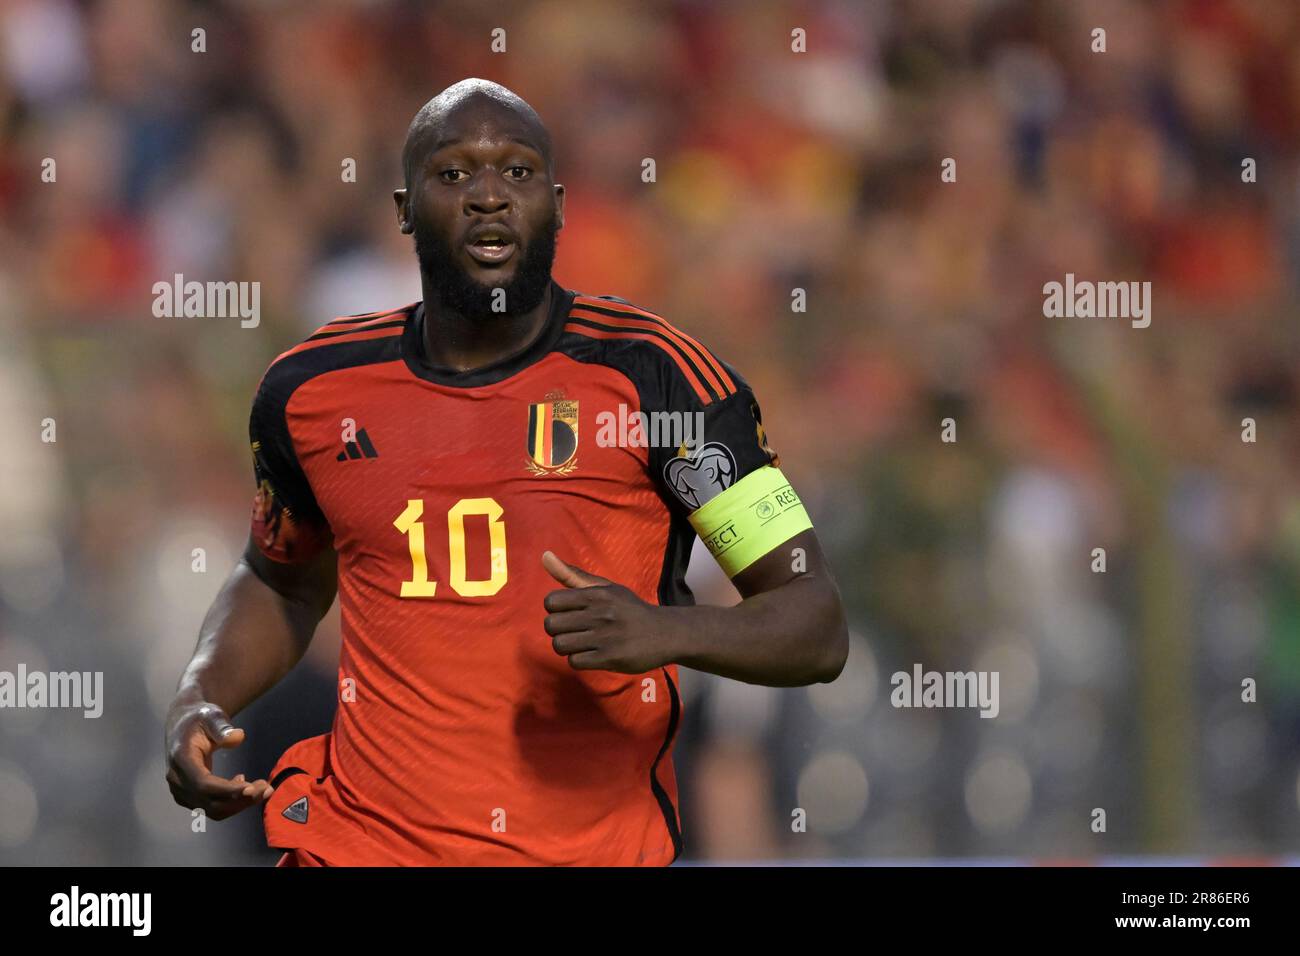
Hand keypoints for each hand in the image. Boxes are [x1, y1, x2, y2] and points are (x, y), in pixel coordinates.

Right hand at [164, 700, 272, 820]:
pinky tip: (246, 786)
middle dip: (240, 799)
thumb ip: (222, 725)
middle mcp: (177, 779)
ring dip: (240, 804)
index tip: (251, 789)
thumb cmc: (200, 718)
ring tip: (264, 789)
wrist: (183, 725)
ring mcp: (181, 791)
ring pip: (212, 809)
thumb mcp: (211, 715)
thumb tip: (238, 737)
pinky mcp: (188, 797)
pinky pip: (212, 808)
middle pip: (209, 801)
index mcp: (181, 759)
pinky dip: (232, 803)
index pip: (202, 783)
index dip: (226, 790)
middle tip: (268, 788)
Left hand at [541, 551, 674, 673]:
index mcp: (597, 594)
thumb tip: (544, 556)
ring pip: (560, 645)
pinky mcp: (610, 657)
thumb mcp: (606, 588)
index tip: (568, 614)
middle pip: (551, 625)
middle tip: (573, 631)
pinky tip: (592, 654)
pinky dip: (579, 660)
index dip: (555, 610)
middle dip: (558, 631)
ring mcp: (605, 636)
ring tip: (581, 644)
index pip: (551, 602)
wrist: (665, 633)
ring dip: (567, 647)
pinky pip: (575, 661)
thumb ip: (573, 575)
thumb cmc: (630, 609)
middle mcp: (600, 613)